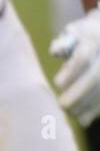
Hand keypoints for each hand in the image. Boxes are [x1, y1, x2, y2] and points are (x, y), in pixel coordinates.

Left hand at [51, 7, 99, 126]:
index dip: (71, 72)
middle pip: (96, 76)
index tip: (58, 83)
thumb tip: (55, 51)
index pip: (84, 55)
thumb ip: (63, 42)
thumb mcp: (74, 32)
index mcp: (95, 37)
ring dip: (88, 105)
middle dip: (78, 94)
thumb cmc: (87, 36)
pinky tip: (85, 118)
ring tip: (72, 114)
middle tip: (62, 105)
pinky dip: (96, 111)